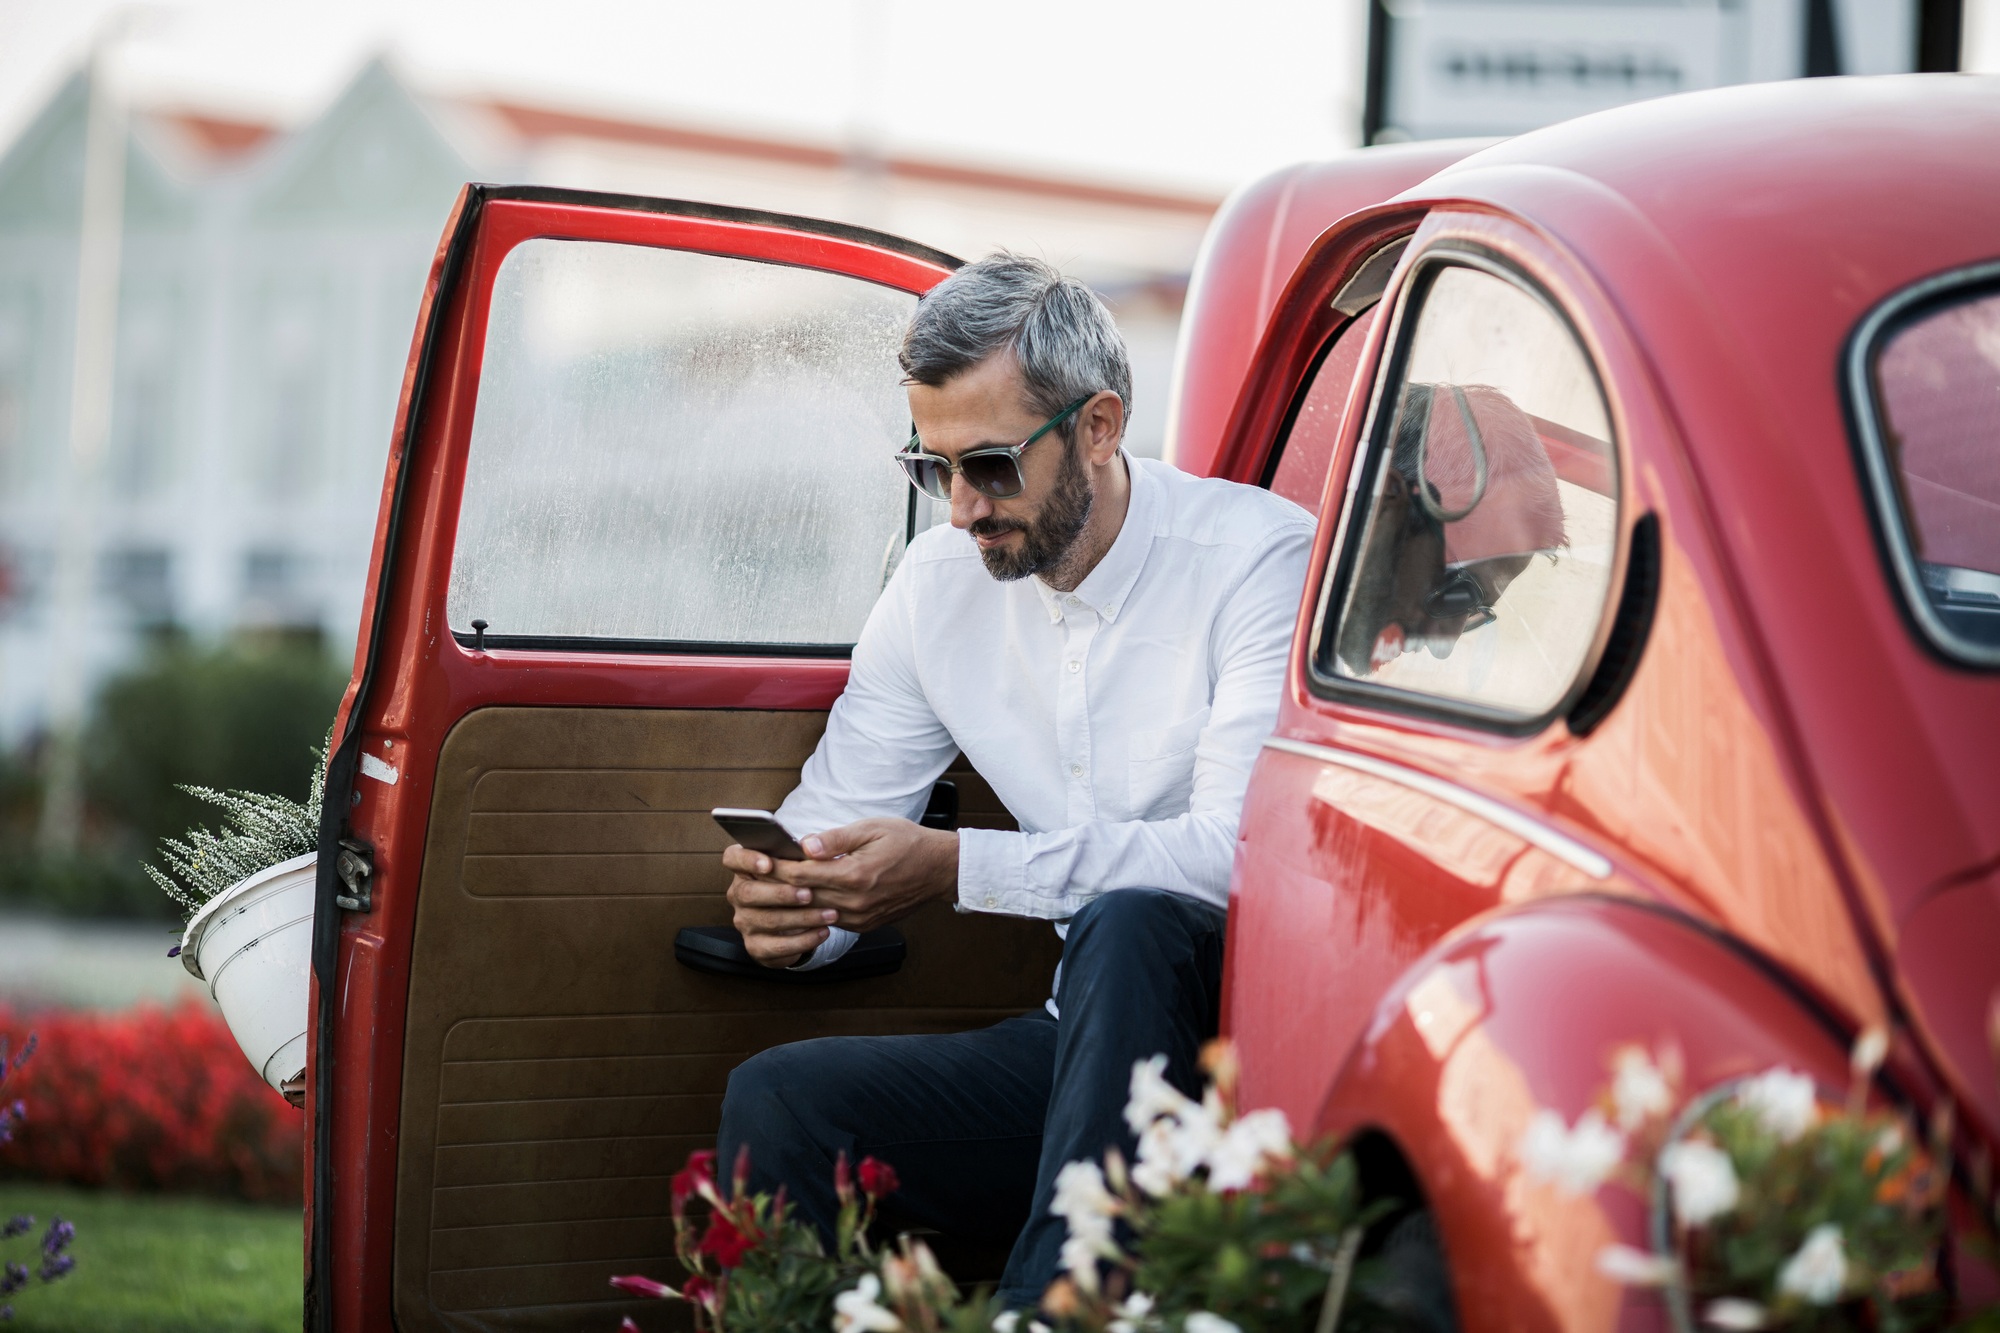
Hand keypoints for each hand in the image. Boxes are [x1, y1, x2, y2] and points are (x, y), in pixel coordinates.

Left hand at [723, 818, 957, 965]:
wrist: (939, 870)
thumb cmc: (907, 843)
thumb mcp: (872, 828)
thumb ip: (836, 838)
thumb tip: (804, 845)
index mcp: (854, 874)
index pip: (802, 873)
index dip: (777, 866)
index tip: (758, 858)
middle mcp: (855, 902)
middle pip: (802, 896)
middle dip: (776, 886)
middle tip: (753, 875)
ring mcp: (859, 918)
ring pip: (812, 913)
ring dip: (790, 902)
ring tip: (770, 889)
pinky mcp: (864, 926)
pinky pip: (829, 921)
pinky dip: (811, 912)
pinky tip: (800, 900)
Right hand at [723, 854, 836, 968]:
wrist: (803, 921)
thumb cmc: (801, 884)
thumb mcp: (804, 864)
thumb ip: (805, 852)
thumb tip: (811, 846)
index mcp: (746, 869)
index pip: (733, 858)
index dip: (747, 859)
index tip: (769, 864)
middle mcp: (739, 895)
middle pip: (748, 893)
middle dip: (781, 894)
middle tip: (809, 894)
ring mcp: (745, 922)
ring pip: (767, 920)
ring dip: (802, 918)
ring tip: (829, 914)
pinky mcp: (756, 946)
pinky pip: (777, 946)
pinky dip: (803, 940)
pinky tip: (823, 932)